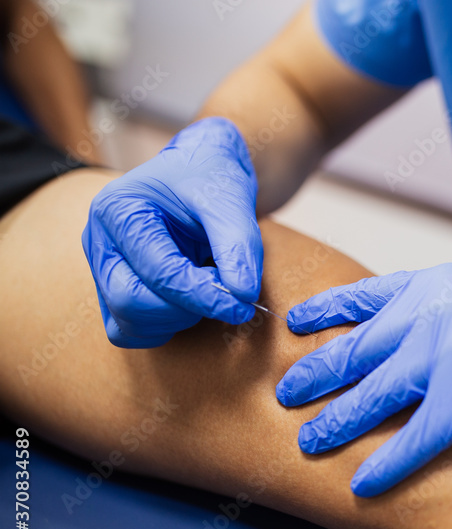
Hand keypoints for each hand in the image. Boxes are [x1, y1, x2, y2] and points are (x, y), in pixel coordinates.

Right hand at [82, 117, 262, 347]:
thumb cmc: (211, 175)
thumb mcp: (230, 199)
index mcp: (118, 210)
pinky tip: (191, 299)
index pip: (158, 273)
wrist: (202, 169)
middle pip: (130, 303)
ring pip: (129, 322)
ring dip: (178, 317)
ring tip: (208, 285)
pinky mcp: (114, 289)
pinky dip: (165, 325)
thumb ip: (238, 246)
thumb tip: (243, 295)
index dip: (204, 296)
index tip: (243, 305)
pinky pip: (131, 330)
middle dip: (185, 308)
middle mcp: (100, 241)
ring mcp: (103, 268)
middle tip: (223, 289)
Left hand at [276, 263, 451, 495]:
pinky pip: (413, 439)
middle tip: (283, 394)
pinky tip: (361, 484)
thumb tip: (399, 328)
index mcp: (434, 287)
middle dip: (314, 375)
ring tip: (306, 443)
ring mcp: (447, 357)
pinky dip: (384, 464)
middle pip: (355, 350)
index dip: (323, 313)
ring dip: (335, 423)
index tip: (293, 324)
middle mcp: (431, 316)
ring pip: (372, 395)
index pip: (362, 298)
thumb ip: (437, 307)